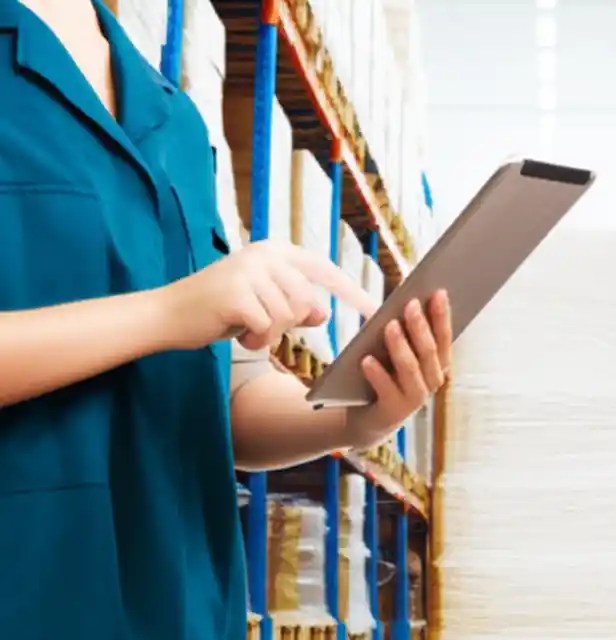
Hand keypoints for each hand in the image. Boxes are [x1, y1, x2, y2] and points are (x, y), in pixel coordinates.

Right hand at [159, 240, 378, 351]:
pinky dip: (255, 340)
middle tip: (258, 325)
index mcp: (275, 251)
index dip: (351, 292)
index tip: (374, 311)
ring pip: (289, 316)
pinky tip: (236, 333)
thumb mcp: (263, 304)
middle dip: (287, 323)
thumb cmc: (219, 310)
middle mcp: (265, 255)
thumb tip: (324, 312)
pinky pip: (268, 328)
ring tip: (244, 326)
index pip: (324, 270)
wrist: (167, 314)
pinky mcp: (237, 294)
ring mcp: (250, 271)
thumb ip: (295, 305)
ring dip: (269, 333)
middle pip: (307, 300)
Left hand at [345, 292, 452, 447]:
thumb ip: (404, 331)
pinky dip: (377, 374)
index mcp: (438, 364)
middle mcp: (432, 382)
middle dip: (420, 326)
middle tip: (410, 304)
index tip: (438, 292)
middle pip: (428, 351)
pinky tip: (366, 359)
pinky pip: (386, 390)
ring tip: (389, 326)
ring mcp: (414, 399)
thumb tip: (406, 303)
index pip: (444, 337)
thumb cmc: (384, 374)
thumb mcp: (395, 351)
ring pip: (410, 369)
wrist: (367, 416)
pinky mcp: (393, 411)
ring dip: (401, 346)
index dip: (442, 315)